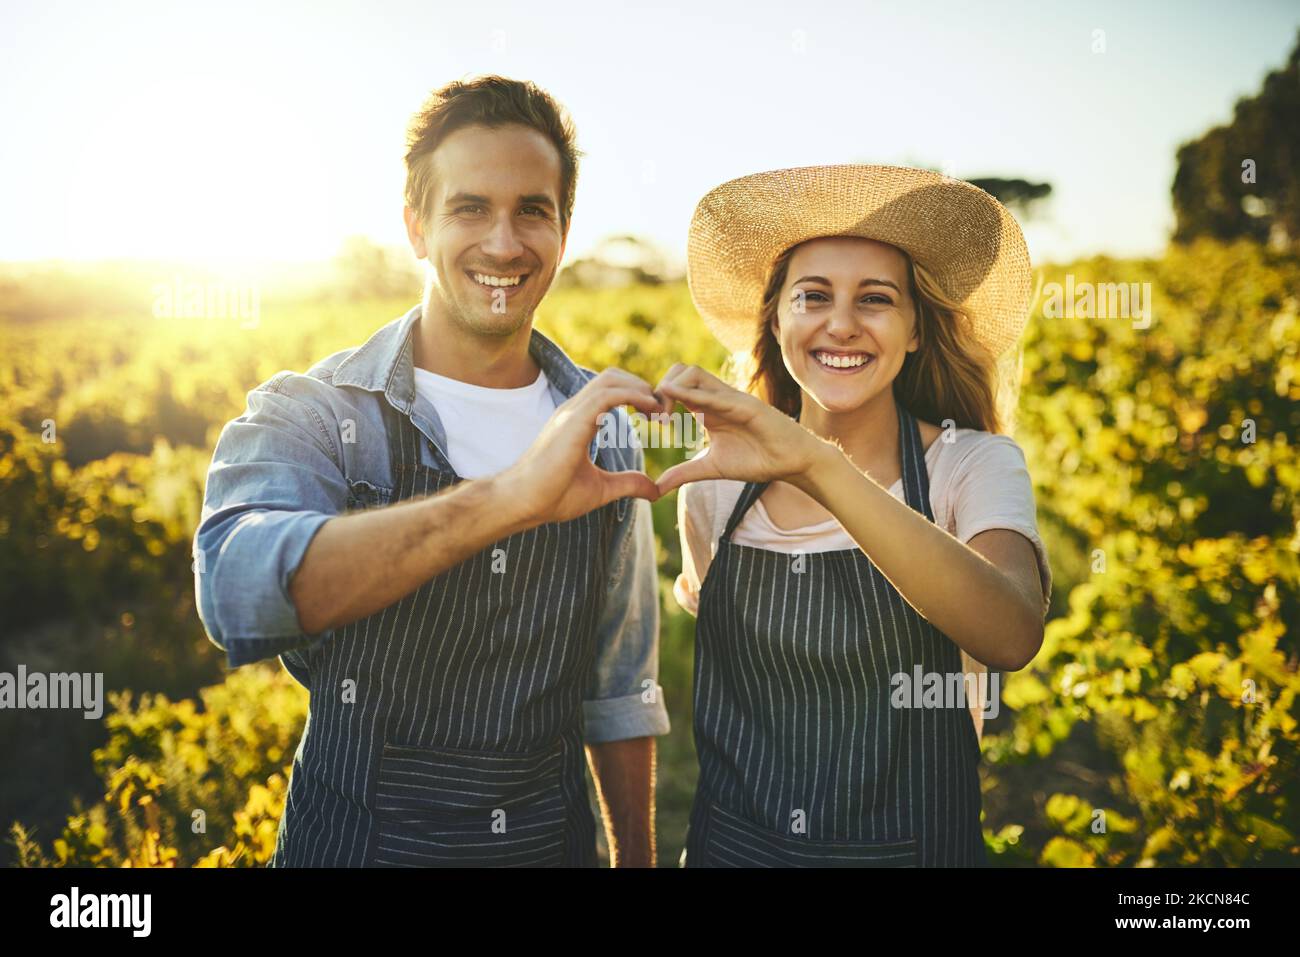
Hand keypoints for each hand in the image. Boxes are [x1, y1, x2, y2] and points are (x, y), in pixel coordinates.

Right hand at [501, 368, 669, 524]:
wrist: (522, 503)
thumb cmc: (552, 496)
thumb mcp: (601, 489)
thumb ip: (627, 484)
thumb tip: (654, 491)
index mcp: (578, 420)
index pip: (610, 390)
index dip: (637, 395)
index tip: (656, 417)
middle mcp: (574, 410)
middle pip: (613, 377)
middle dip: (642, 387)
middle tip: (661, 413)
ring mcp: (572, 413)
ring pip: (611, 379)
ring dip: (641, 389)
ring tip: (658, 412)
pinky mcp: (572, 422)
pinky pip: (607, 395)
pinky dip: (633, 396)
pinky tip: (649, 411)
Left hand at [652, 364, 834, 495]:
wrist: (791, 463)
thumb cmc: (757, 460)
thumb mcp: (711, 468)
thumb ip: (684, 473)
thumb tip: (656, 489)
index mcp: (706, 408)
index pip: (674, 386)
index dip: (656, 399)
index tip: (648, 422)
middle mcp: (716, 398)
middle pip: (680, 371)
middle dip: (660, 390)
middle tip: (655, 419)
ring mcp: (732, 399)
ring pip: (694, 373)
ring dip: (673, 389)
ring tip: (665, 418)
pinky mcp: (747, 405)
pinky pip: (717, 394)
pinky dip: (694, 394)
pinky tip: (676, 398)